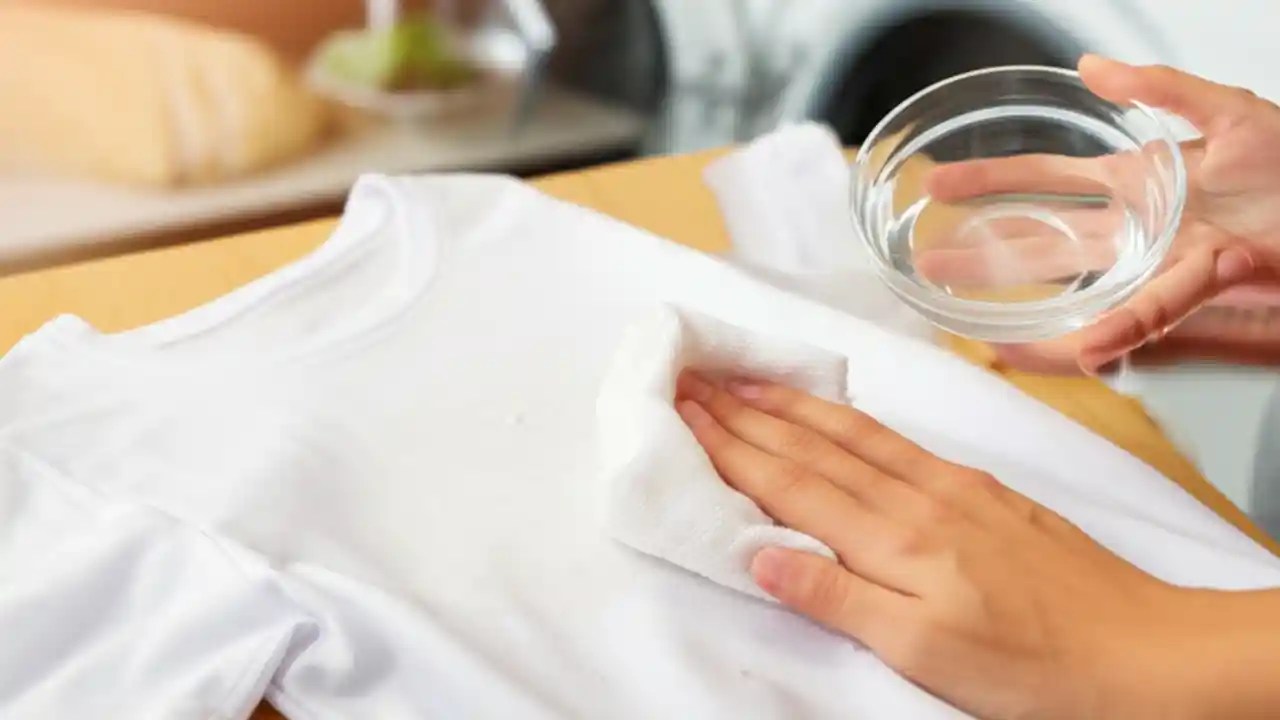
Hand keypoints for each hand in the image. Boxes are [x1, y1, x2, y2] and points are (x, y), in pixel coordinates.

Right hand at [675, 371, 1279, 718]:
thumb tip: (758, 555)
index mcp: (894, 539)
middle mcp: (917, 497)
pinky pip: (896, 438)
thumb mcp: (925, 653)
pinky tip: (837, 411)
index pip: (791, 482)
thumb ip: (839, 598)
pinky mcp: (982, 489)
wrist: (1144, 650)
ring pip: (853, 431)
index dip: (730, 444)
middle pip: (813, 444)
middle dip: (746, 409)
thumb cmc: (1033, 668)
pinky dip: (850, 416)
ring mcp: (952, 486)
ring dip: (791, 403)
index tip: (682, 407)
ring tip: (744, 377)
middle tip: (694, 375)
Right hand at [924, 54, 1279, 372]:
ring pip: (1078, 284)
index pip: (1048, 180)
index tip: (943, 185)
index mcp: (1138, 181)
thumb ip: (1160, 89)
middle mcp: (1136, 228)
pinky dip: (1120, 330)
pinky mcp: (1201, 282)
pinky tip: (1086, 348)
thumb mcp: (1230, 111)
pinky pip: (1153, 311)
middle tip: (928, 256)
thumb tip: (1090, 69)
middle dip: (983, 249)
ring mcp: (1160, 260)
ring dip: (1024, 301)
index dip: (994, 182)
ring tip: (977, 319)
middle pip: (1043, 238)